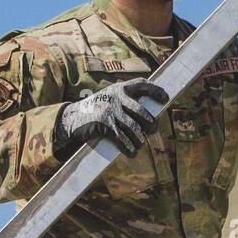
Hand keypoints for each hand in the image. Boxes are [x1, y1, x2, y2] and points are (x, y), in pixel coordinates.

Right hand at [53, 78, 168, 160]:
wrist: (71, 119)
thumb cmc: (97, 110)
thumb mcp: (110, 98)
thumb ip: (126, 102)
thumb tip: (150, 116)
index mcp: (119, 89)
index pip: (141, 85)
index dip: (155, 91)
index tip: (165, 99)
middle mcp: (115, 97)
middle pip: (141, 111)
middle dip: (151, 123)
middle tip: (153, 130)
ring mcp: (109, 110)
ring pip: (133, 128)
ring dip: (140, 139)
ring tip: (140, 144)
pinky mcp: (103, 124)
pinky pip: (121, 138)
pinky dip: (129, 147)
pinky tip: (131, 152)